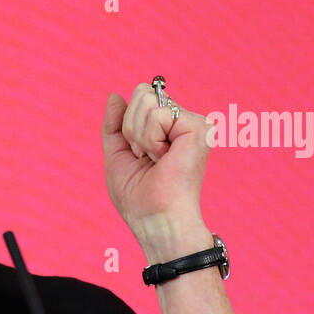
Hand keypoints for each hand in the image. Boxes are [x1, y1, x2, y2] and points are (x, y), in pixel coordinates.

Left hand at [102, 82, 212, 253]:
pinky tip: (164, 159)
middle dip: (131, 128)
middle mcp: (183, 122)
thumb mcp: (117, 156)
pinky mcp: (199, 127)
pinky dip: (151, 141)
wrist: (155, 218)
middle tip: (146, 157)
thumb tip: (115, 96)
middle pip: (142, 94)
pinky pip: (158, 116)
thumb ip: (114, 125)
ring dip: (140, 137)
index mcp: (167, 128)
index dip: (127, 126)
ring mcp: (193, 123)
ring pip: (147, 102)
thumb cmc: (138, 197)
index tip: (138, 155)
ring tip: (156, 160)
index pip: (138, 98)